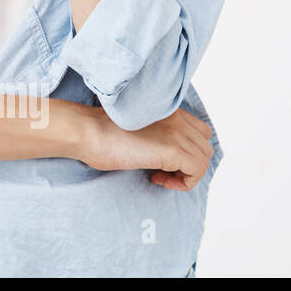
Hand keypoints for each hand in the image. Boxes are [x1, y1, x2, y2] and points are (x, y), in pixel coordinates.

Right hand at [76, 104, 215, 191]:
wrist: (86, 131)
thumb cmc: (98, 130)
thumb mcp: (135, 125)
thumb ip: (155, 131)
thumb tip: (163, 152)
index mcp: (167, 108)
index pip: (200, 131)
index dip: (188, 149)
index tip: (166, 158)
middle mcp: (176, 117)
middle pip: (204, 147)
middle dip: (188, 164)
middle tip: (162, 170)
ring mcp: (176, 133)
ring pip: (203, 160)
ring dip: (185, 174)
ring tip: (160, 176)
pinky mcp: (172, 151)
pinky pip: (196, 172)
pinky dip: (182, 182)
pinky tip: (157, 178)